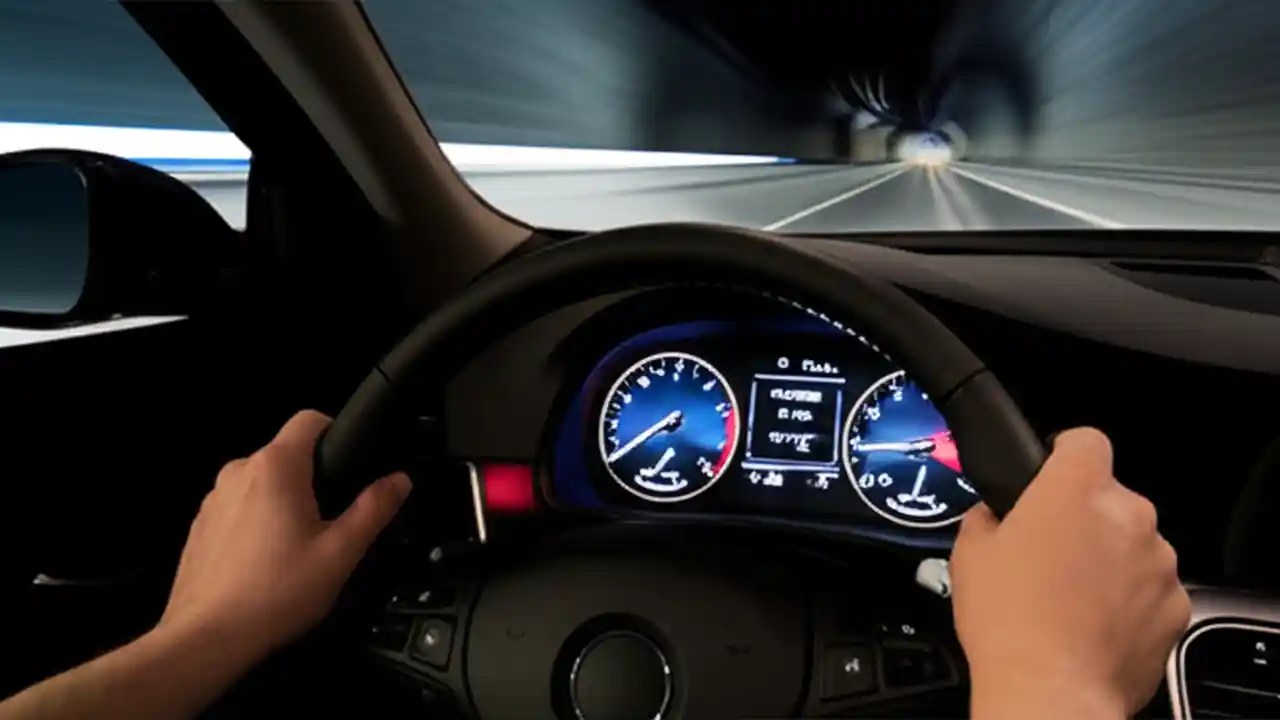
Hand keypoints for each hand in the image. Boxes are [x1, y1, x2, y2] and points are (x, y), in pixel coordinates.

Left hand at [158, 410, 411, 661]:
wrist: (206, 638)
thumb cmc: (277, 593)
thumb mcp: (340, 553)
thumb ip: (373, 509)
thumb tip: (399, 480)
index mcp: (276, 467)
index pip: (310, 419)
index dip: (336, 433)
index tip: (350, 467)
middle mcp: (239, 471)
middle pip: (286, 456)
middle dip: (312, 481)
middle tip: (330, 527)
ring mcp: (213, 499)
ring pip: (261, 484)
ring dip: (282, 505)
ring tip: (296, 552)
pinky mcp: (199, 526)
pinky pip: (238, 509)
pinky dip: (255, 526)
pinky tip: (264, 566)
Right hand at [951, 428, 1188, 718]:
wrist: (1050, 689)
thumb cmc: (1007, 621)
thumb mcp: (970, 552)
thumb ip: (989, 516)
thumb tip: (997, 515)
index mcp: (1074, 489)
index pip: (1087, 439)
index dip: (1067, 452)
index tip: (1053, 471)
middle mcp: (1128, 515)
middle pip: (1110, 498)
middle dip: (1084, 519)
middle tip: (1048, 554)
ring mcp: (1158, 561)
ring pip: (1134, 544)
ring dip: (1110, 559)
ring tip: (1070, 597)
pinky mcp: (1176, 605)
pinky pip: (1152, 588)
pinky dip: (1130, 599)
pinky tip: (1094, 623)